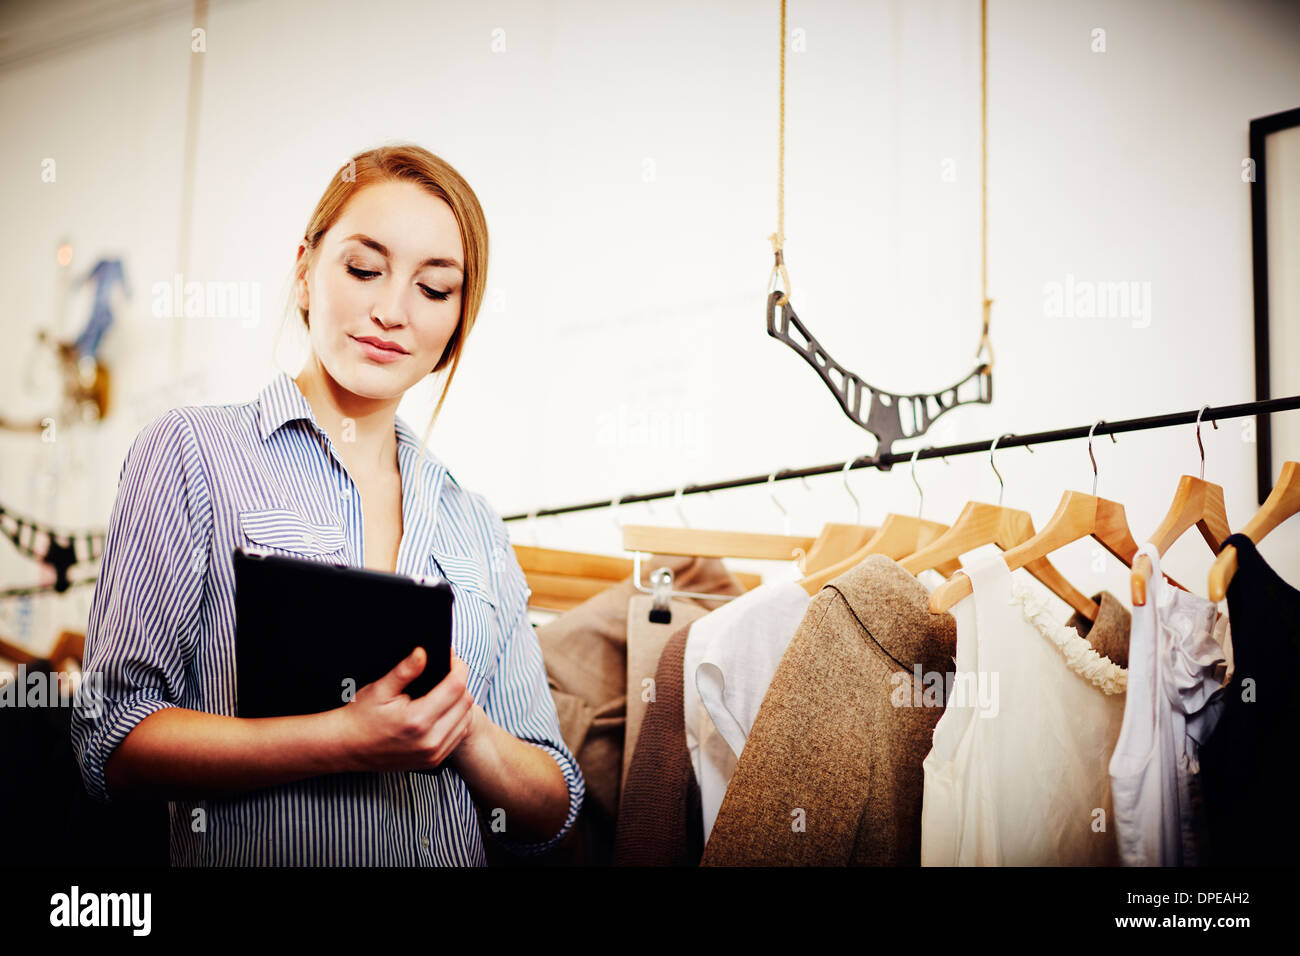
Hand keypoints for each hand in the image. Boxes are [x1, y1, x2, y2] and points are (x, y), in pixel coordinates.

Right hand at [333, 646, 476, 773]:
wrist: (347, 747)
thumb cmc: (361, 716)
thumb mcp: (380, 689)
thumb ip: (405, 670)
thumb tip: (423, 653)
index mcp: (417, 720)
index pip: (455, 687)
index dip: (459, 668)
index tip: (454, 659)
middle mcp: (429, 740)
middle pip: (465, 703)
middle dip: (460, 683)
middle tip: (448, 672)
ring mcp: (433, 754)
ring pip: (466, 719)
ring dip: (460, 702)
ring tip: (446, 690)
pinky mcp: (433, 761)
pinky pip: (458, 735)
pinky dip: (456, 720)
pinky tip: (444, 710)